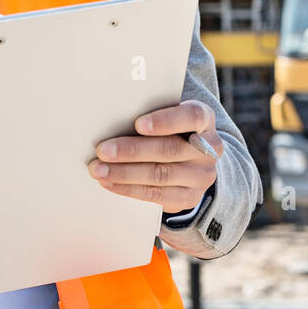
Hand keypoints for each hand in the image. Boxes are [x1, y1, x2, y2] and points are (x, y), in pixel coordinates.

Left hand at [87, 100, 222, 212]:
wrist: (194, 159)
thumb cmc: (172, 127)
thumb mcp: (170, 113)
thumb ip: (151, 110)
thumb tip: (112, 113)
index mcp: (205, 119)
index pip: (192, 117)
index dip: (166, 121)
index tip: (138, 124)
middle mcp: (209, 149)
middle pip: (170, 149)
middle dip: (132, 150)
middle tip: (102, 150)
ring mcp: (201, 176)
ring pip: (160, 175)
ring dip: (124, 173)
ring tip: (98, 169)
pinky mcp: (189, 198)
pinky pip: (156, 195)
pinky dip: (128, 189)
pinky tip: (109, 182)